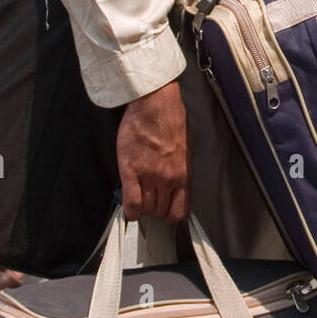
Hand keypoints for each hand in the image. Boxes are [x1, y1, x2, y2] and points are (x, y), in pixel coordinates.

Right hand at [117, 81, 192, 222]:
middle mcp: (168, 178)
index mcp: (184, 173)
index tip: (165, 209)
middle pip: (160, 211)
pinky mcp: (131, 170)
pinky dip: (130, 210)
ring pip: (146, 208)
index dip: (170, 214)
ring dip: (142, 207)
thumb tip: (178, 184)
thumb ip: (181, 169)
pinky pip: (131, 202)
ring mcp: (149, 175)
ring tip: (139, 196)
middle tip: (149, 198)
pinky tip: (129, 207)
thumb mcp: (186, 148)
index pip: (180, 211)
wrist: (155, 104)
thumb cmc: (171, 120)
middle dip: (154, 209)